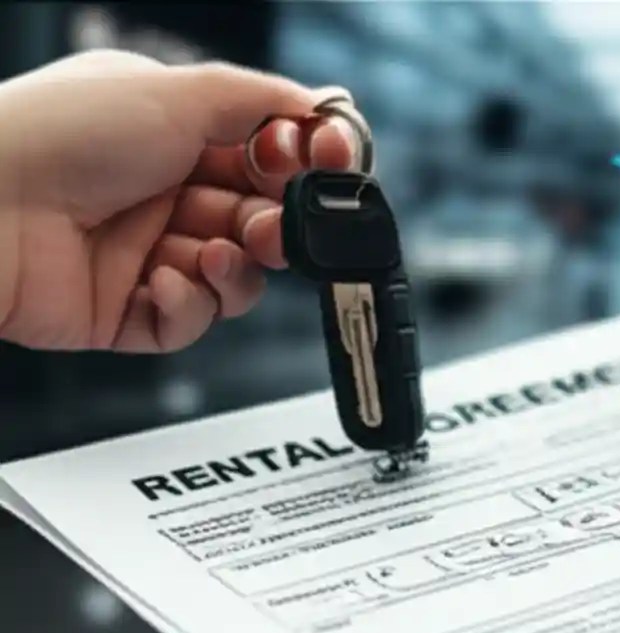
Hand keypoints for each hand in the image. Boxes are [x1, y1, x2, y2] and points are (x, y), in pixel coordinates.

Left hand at [0, 50, 361, 351]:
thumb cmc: (60, 134)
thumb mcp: (177, 93)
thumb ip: (261, 100)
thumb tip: (325, 109)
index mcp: (175, 135)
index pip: (266, 158)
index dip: (302, 166)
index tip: (328, 164)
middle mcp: (163, 194)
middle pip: (261, 222)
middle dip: (276, 226)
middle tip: (269, 226)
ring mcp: (145, 254)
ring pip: (236, 278)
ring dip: (235, 270)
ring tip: (208, 255)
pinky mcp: (125, 312)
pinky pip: (189, 320)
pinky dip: (187, 305)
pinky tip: (158, 280)